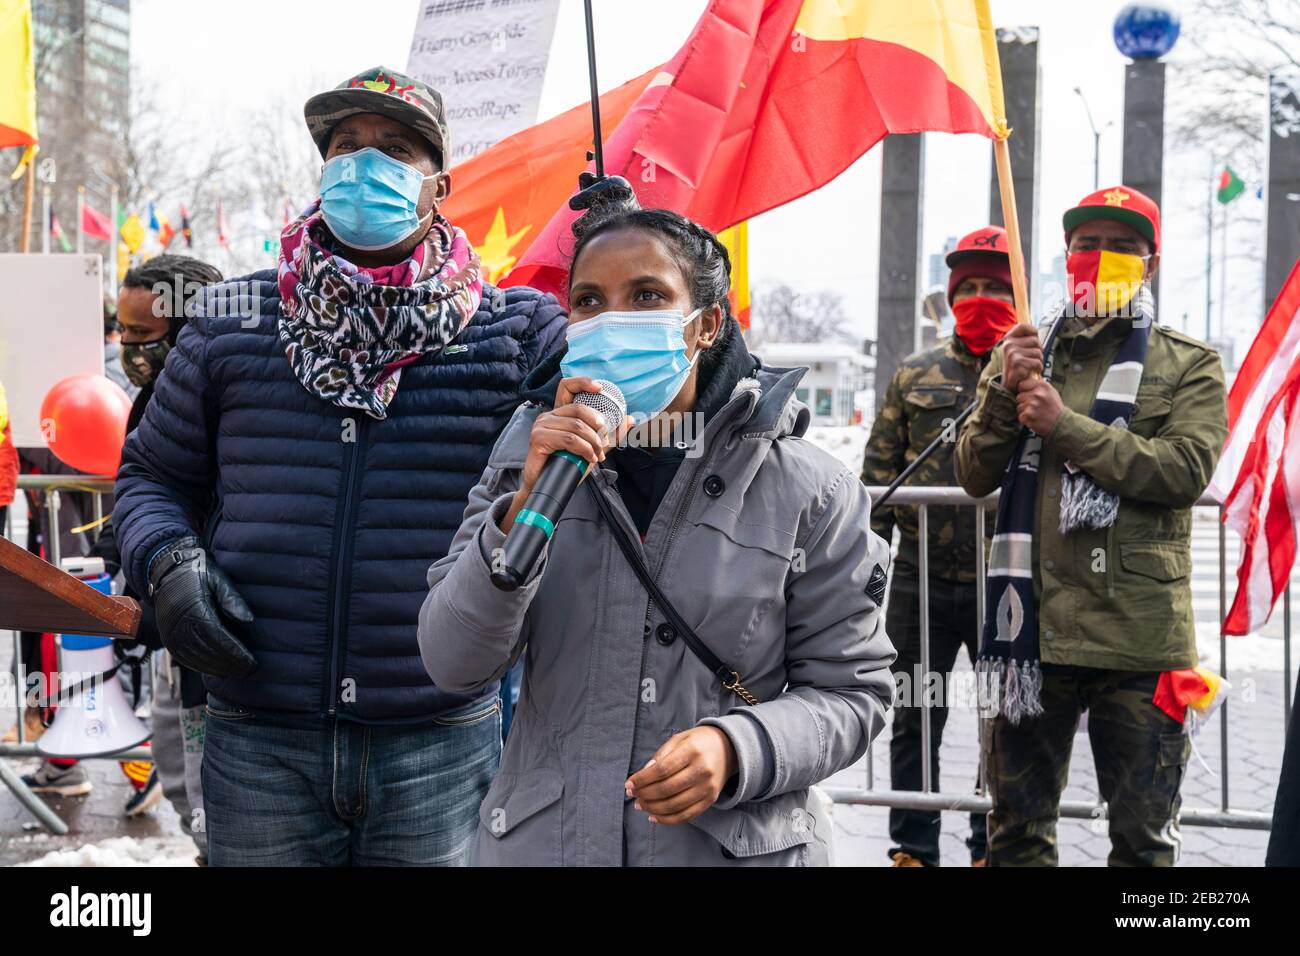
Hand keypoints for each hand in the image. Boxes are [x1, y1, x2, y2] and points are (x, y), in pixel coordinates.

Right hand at [149, 537, 256, 677]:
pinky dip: (203, 667)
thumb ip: (233, 599)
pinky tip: (218, 670)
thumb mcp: (219, 579)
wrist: (167, 571)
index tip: (252, 662)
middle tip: (249, 671)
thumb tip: (249, 620)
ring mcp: (171, 634)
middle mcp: (179, 624)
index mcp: (193, 608)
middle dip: (231, 663)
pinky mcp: (168, 639)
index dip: (236, 652)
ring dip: (218, 669)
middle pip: (208, 651)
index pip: (218, 637)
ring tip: (238, 673)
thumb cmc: (198, 573)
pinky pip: (185, 658)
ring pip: (197, 658)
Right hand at [518, 376, 630, 493]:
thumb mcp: (592, 447)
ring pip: (577, 426)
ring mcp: (541, 426)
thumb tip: (630, 419)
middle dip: (598, 427)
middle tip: (604, 442)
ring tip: (597, 455)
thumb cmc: (567, 465)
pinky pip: (570, 440)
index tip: (600, 389)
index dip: (583, 382)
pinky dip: (585, 449)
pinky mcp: (538, 439)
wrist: (547, 486)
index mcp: (559, 413)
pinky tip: (590, 459)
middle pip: (579, 409)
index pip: (567, 386)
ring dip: (593, 442)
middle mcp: (548, 416)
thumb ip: (609, 434)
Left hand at [625, 726, 737, 824]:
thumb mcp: (679, 739)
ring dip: (652, 808)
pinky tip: (653, 816)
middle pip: (666, 789)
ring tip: (639, 805)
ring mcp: (708, 788)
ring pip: (674, 805)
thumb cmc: (698, 742)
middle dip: (644, 794)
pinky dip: (667, 820)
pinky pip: (686, 815)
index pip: (662, 769)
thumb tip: (643, 774)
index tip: (629, 783)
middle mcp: (702, 770)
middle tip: (632, 794)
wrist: (728, 748)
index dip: (642, 779)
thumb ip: (660, 755)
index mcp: (692, 751)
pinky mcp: (710, 800)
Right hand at [1000, 323, 1043, 391]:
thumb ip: (1024, 340)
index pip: (1023, 326)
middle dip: (1038, 352)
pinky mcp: (1017, 363)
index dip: (1032, 332)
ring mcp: (1012, 354)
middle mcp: (1008, 345)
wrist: (1009, 386)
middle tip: (1030, 360)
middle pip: (1036, 341)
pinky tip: (1029, 372)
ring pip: (1038, 352)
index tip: (1032, 343)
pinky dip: (1037, 369)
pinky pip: (1037, 363)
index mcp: (1008, 339)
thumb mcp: (1018, 350)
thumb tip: (1035, 331)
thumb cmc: (1018, 367)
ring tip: (1029, 367)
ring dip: (1038, 361)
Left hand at [1017, 378, 1063, 435]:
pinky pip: (1021, 416)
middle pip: (1019, 396)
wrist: (1061, 423)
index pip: (1022, 384)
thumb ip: (1038, 385)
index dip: (1024, 390)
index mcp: (1042, 386)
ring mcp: (1032, 405)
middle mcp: (1037, 394)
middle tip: (1035, 406)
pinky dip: (1026, 419)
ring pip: (1019, 407)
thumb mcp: (1051, 391)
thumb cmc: (1054, 407)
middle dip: (1025, 401)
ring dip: (1025, 411)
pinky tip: (1035, 418)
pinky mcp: (1028, 416)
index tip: (1029, 394)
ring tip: (1036, 413)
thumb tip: (1027, 379)